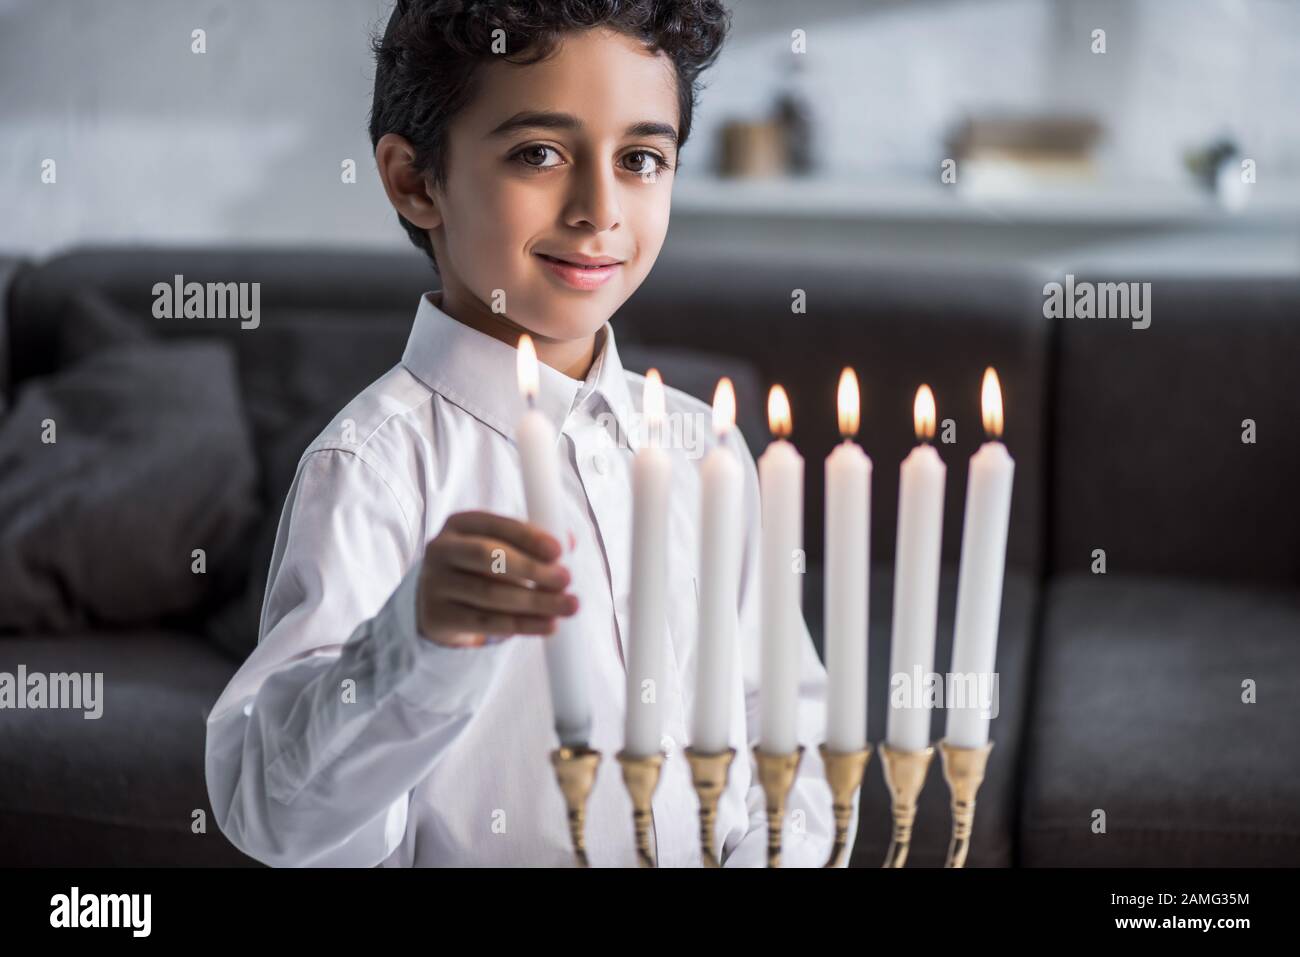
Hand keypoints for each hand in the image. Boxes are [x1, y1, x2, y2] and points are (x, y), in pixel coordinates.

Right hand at [415, 510, 578, 647]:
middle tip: (565, 580)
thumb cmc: (480, 568)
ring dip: (535, 601)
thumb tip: (569, 541)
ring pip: (489, 594)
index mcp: (460, 524)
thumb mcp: (500, 547)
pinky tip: (548, 624)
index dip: (528, 537)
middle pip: (487, 557)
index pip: (496, 525)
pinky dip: (522, 625)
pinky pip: (486, 622)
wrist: (440, 603)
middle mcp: (441, 550)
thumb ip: (532, 542)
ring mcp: (435, 584)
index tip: (559, 551)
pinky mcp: (438, 616)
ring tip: (567, 605)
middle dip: (531, 569)